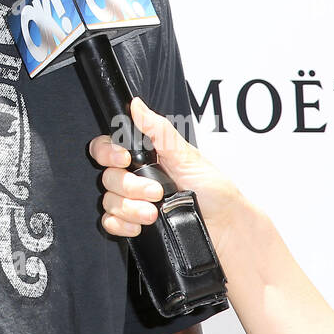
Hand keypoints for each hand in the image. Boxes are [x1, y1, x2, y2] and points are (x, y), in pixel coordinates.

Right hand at [87, 96, 244, 249]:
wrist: (225, 228)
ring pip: (109, 200)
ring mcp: (133, 201)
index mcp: (146, 156)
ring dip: (130, 208)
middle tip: (156, 192)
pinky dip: (121, 224)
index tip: (125, 159)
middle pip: (108, 176)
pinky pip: (110, 222)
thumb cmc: (214, 191)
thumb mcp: (187, 156)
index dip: (108, 152)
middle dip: (130, 186)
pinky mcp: (133, 223)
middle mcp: (136, 176)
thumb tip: (137, 105)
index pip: (108, 147)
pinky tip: (140, 225)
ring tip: (154, 213)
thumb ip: (159, 131)